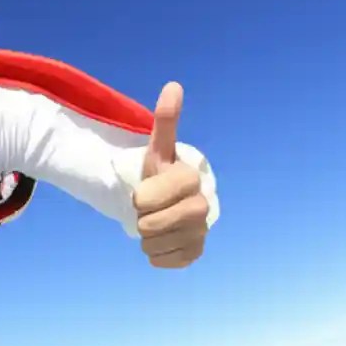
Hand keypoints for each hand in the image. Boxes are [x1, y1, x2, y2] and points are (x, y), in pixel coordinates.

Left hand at [134, 82, 209, 268]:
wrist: (166, 205)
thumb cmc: (159, 175)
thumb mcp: (157, 149)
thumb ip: (165, 121)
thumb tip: (173, 85)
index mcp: (191, 179)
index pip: (155, 195)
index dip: (144, 196)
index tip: (142, 193)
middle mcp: (203, 207)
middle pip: (154, 224)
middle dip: (142, 217)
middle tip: (146, 210)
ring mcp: (200, 233)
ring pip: (155, 244)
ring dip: (146, 235)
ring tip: (155, 222)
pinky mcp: (195, 254)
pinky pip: (163, 260)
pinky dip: (155, 253)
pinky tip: (163, 239)